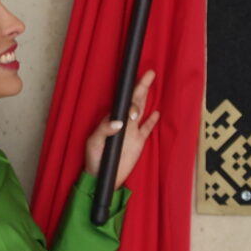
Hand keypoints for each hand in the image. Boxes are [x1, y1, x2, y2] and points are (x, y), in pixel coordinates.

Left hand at [82, 70, 160, 189]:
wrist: (103, 177)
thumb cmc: (94, 158)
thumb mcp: (94, 143)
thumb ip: (105, 130)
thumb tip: (119, 122)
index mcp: (112, 120)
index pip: (123, 103)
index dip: (130, 98)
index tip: (134, 102)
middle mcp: (123, 122)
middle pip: (134, 101)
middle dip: (141, 87)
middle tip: (149, 73)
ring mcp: (132, 131)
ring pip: (141, 110)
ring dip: (146, 97)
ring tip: (151, 83)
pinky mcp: (139, 141)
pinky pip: (147, 128)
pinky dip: (152, 121)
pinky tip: (156, 112)